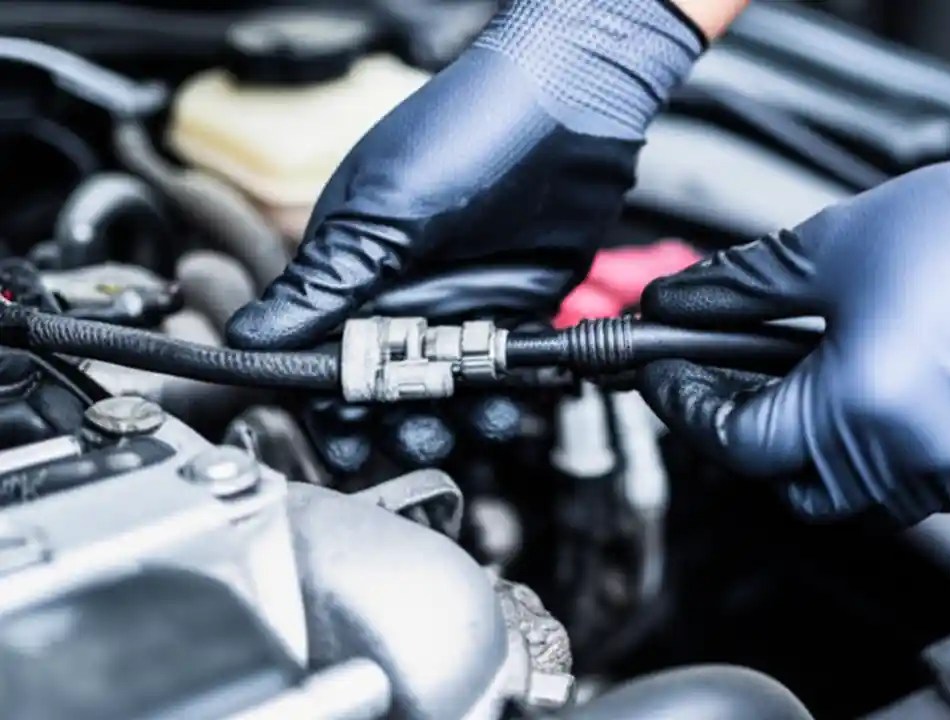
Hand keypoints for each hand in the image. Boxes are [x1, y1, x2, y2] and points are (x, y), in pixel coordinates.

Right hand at [224, 0, 704, 473]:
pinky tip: (511, 406)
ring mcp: (456, 305)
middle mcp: (398, 295)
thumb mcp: (381, 216)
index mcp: (347, 270)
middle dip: (394, 425)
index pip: (319, 357)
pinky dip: (503, 398)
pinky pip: (499, 374)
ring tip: (473, 428)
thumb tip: (248, 339)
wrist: (569, 111)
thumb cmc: (466, 135)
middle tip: (415, 439)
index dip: (328, 405)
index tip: (345, 438)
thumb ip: (324, 285)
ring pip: (444, 391)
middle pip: (382, 389)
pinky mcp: (511, 311)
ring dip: (454, 420)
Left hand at [637, 95, 949, 525]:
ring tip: (814, 385)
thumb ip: (736, 288)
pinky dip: (885, 460)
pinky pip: (919, 489)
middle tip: (737, 383)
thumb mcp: (826, 250)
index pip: (740, 441)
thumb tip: (677, 303)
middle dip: (754, 440)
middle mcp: (913, 454)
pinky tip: (878, 400)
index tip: (671, 377)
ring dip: (819, 455)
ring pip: (857, 498)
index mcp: (860, 406)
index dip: (690, 406)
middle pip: (793, 487)